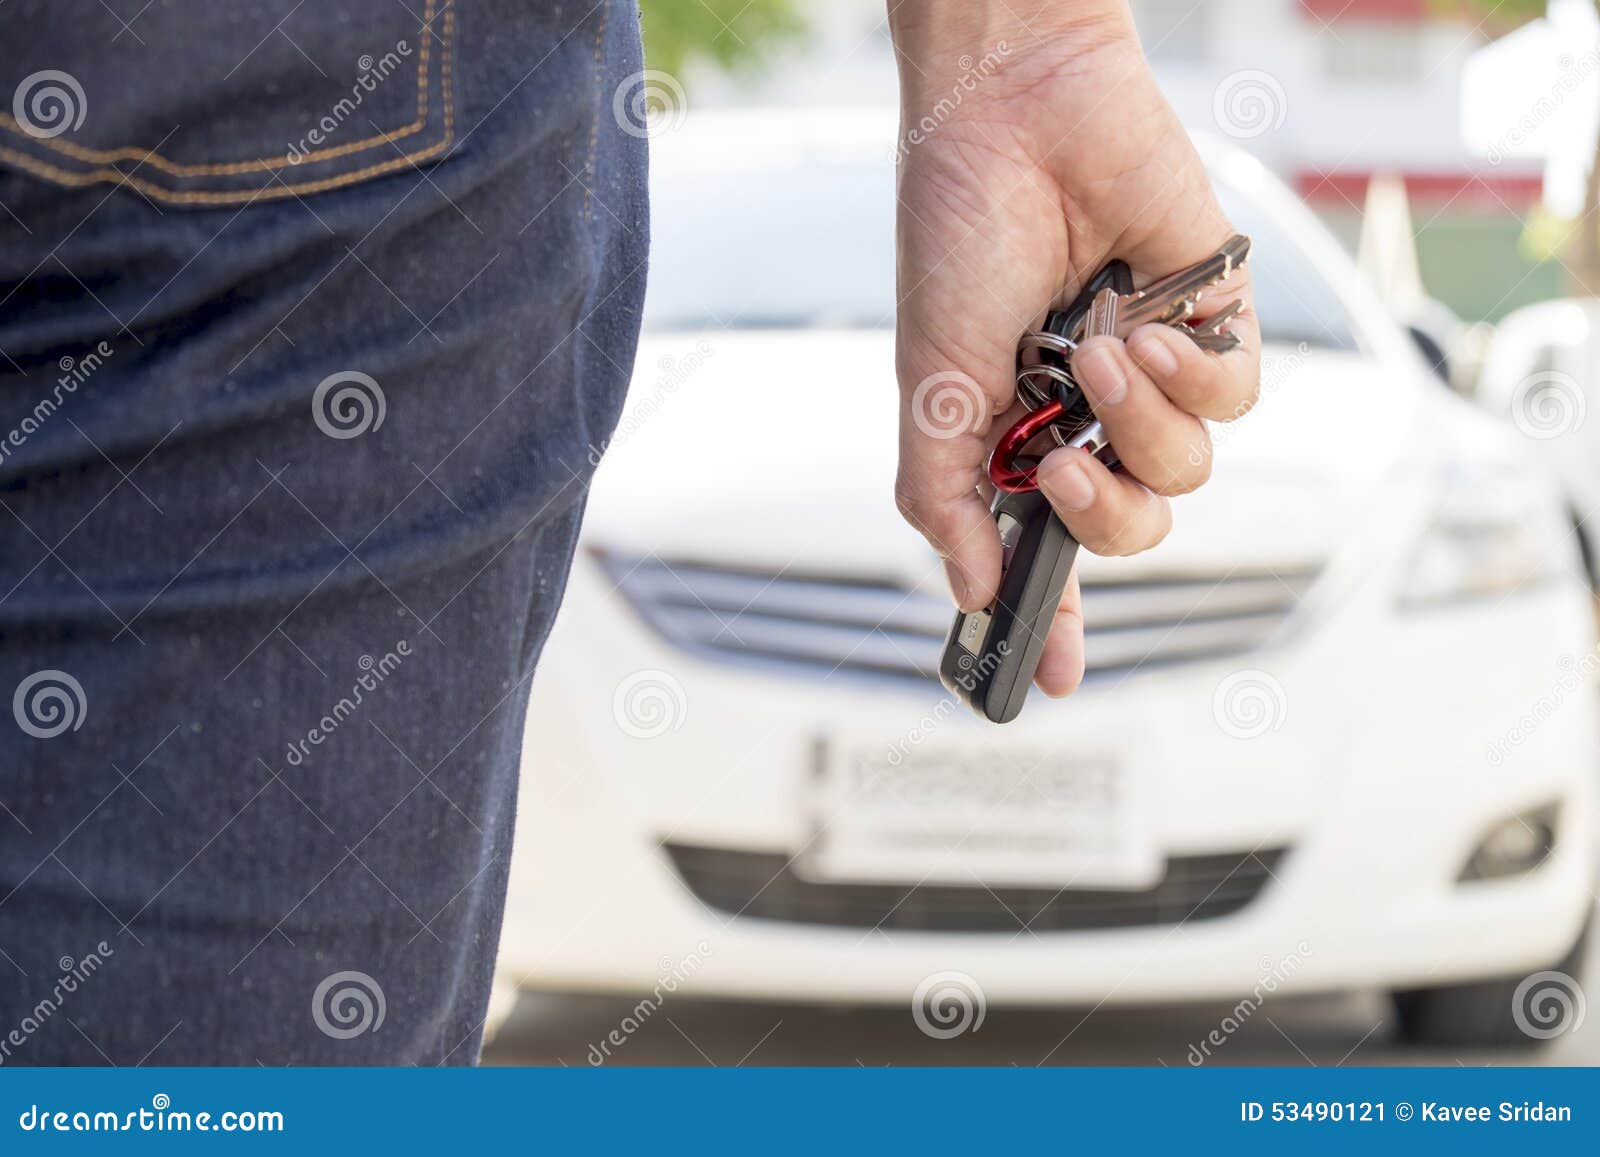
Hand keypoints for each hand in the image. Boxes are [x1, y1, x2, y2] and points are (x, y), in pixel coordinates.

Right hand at [889, 1, 1259, 696]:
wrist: (1016, 114)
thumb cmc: (956, 236)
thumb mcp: (926, 383)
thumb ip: (942, 493)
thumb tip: (973, 586)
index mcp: (1014, 434)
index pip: (1044, 549)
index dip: (1053, 617)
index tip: (1049, 680)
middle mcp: (1087, 415)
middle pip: (1130, 530)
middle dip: (1102, 518)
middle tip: (1058, 468)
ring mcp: (1152, 375)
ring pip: (1186, 474)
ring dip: (1140, 422)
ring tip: (1097, 349)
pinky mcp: (1211, 324)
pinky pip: (1234, 400)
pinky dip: (1190, 374)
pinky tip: (1144, 323)